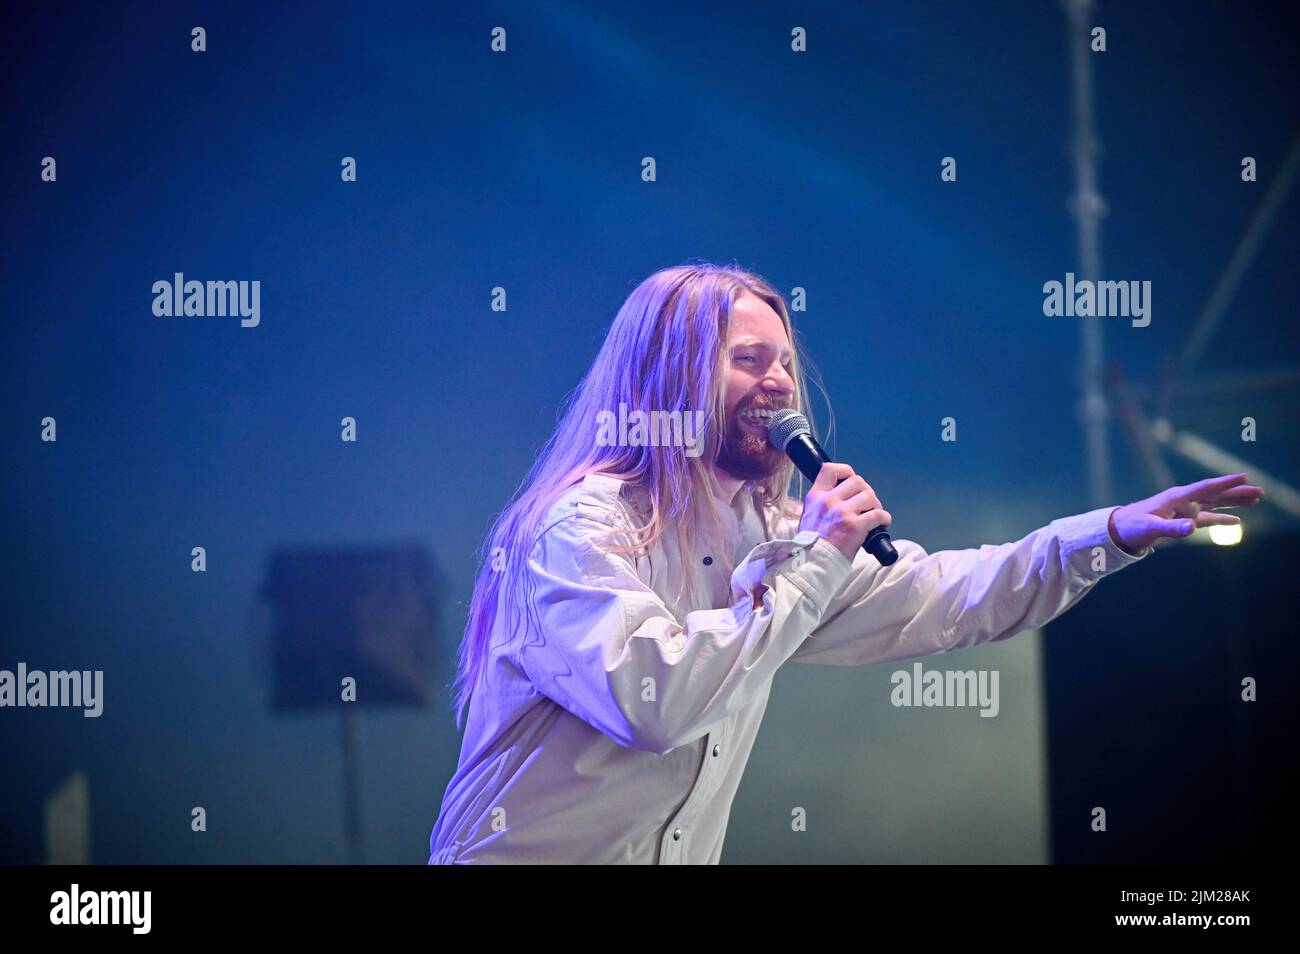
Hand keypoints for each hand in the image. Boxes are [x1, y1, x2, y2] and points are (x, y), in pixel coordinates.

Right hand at [798, 462, 891, 562]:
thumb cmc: (811, 545)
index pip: (830, 469)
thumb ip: (822, 504)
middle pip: (857, 481)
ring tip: (873, 517)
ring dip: (876, 506)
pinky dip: (884, 519)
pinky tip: (881, 526)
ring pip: (870, 496)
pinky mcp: (855, 526)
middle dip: (866, 492)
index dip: (846, 471)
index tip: (852, 481)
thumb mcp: (809, 516)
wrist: (812, 564)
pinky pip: (879, 514)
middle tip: (867, 506)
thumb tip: (842, 497)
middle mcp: (829, 500)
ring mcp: (842, 513)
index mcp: (816, 497)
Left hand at [1108, 473, 1263, 554]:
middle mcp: (1183, 501)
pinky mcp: (1182, 521)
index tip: (1244, 477)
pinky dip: (1221, 519)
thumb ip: (1171, 528)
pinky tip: (1236, 520)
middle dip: (1237, 492)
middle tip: (1260, 491)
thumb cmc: (1132, 526)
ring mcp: (1184, 510)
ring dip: (1233, 502)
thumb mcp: (1150, 528)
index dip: (1224, 483)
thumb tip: (1191, 527)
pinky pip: (1207, 518)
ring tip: (1255, 499)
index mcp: (1176, 498)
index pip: (1205, 488)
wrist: (1119, 530)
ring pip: (1214, 504)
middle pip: (1215, 494)